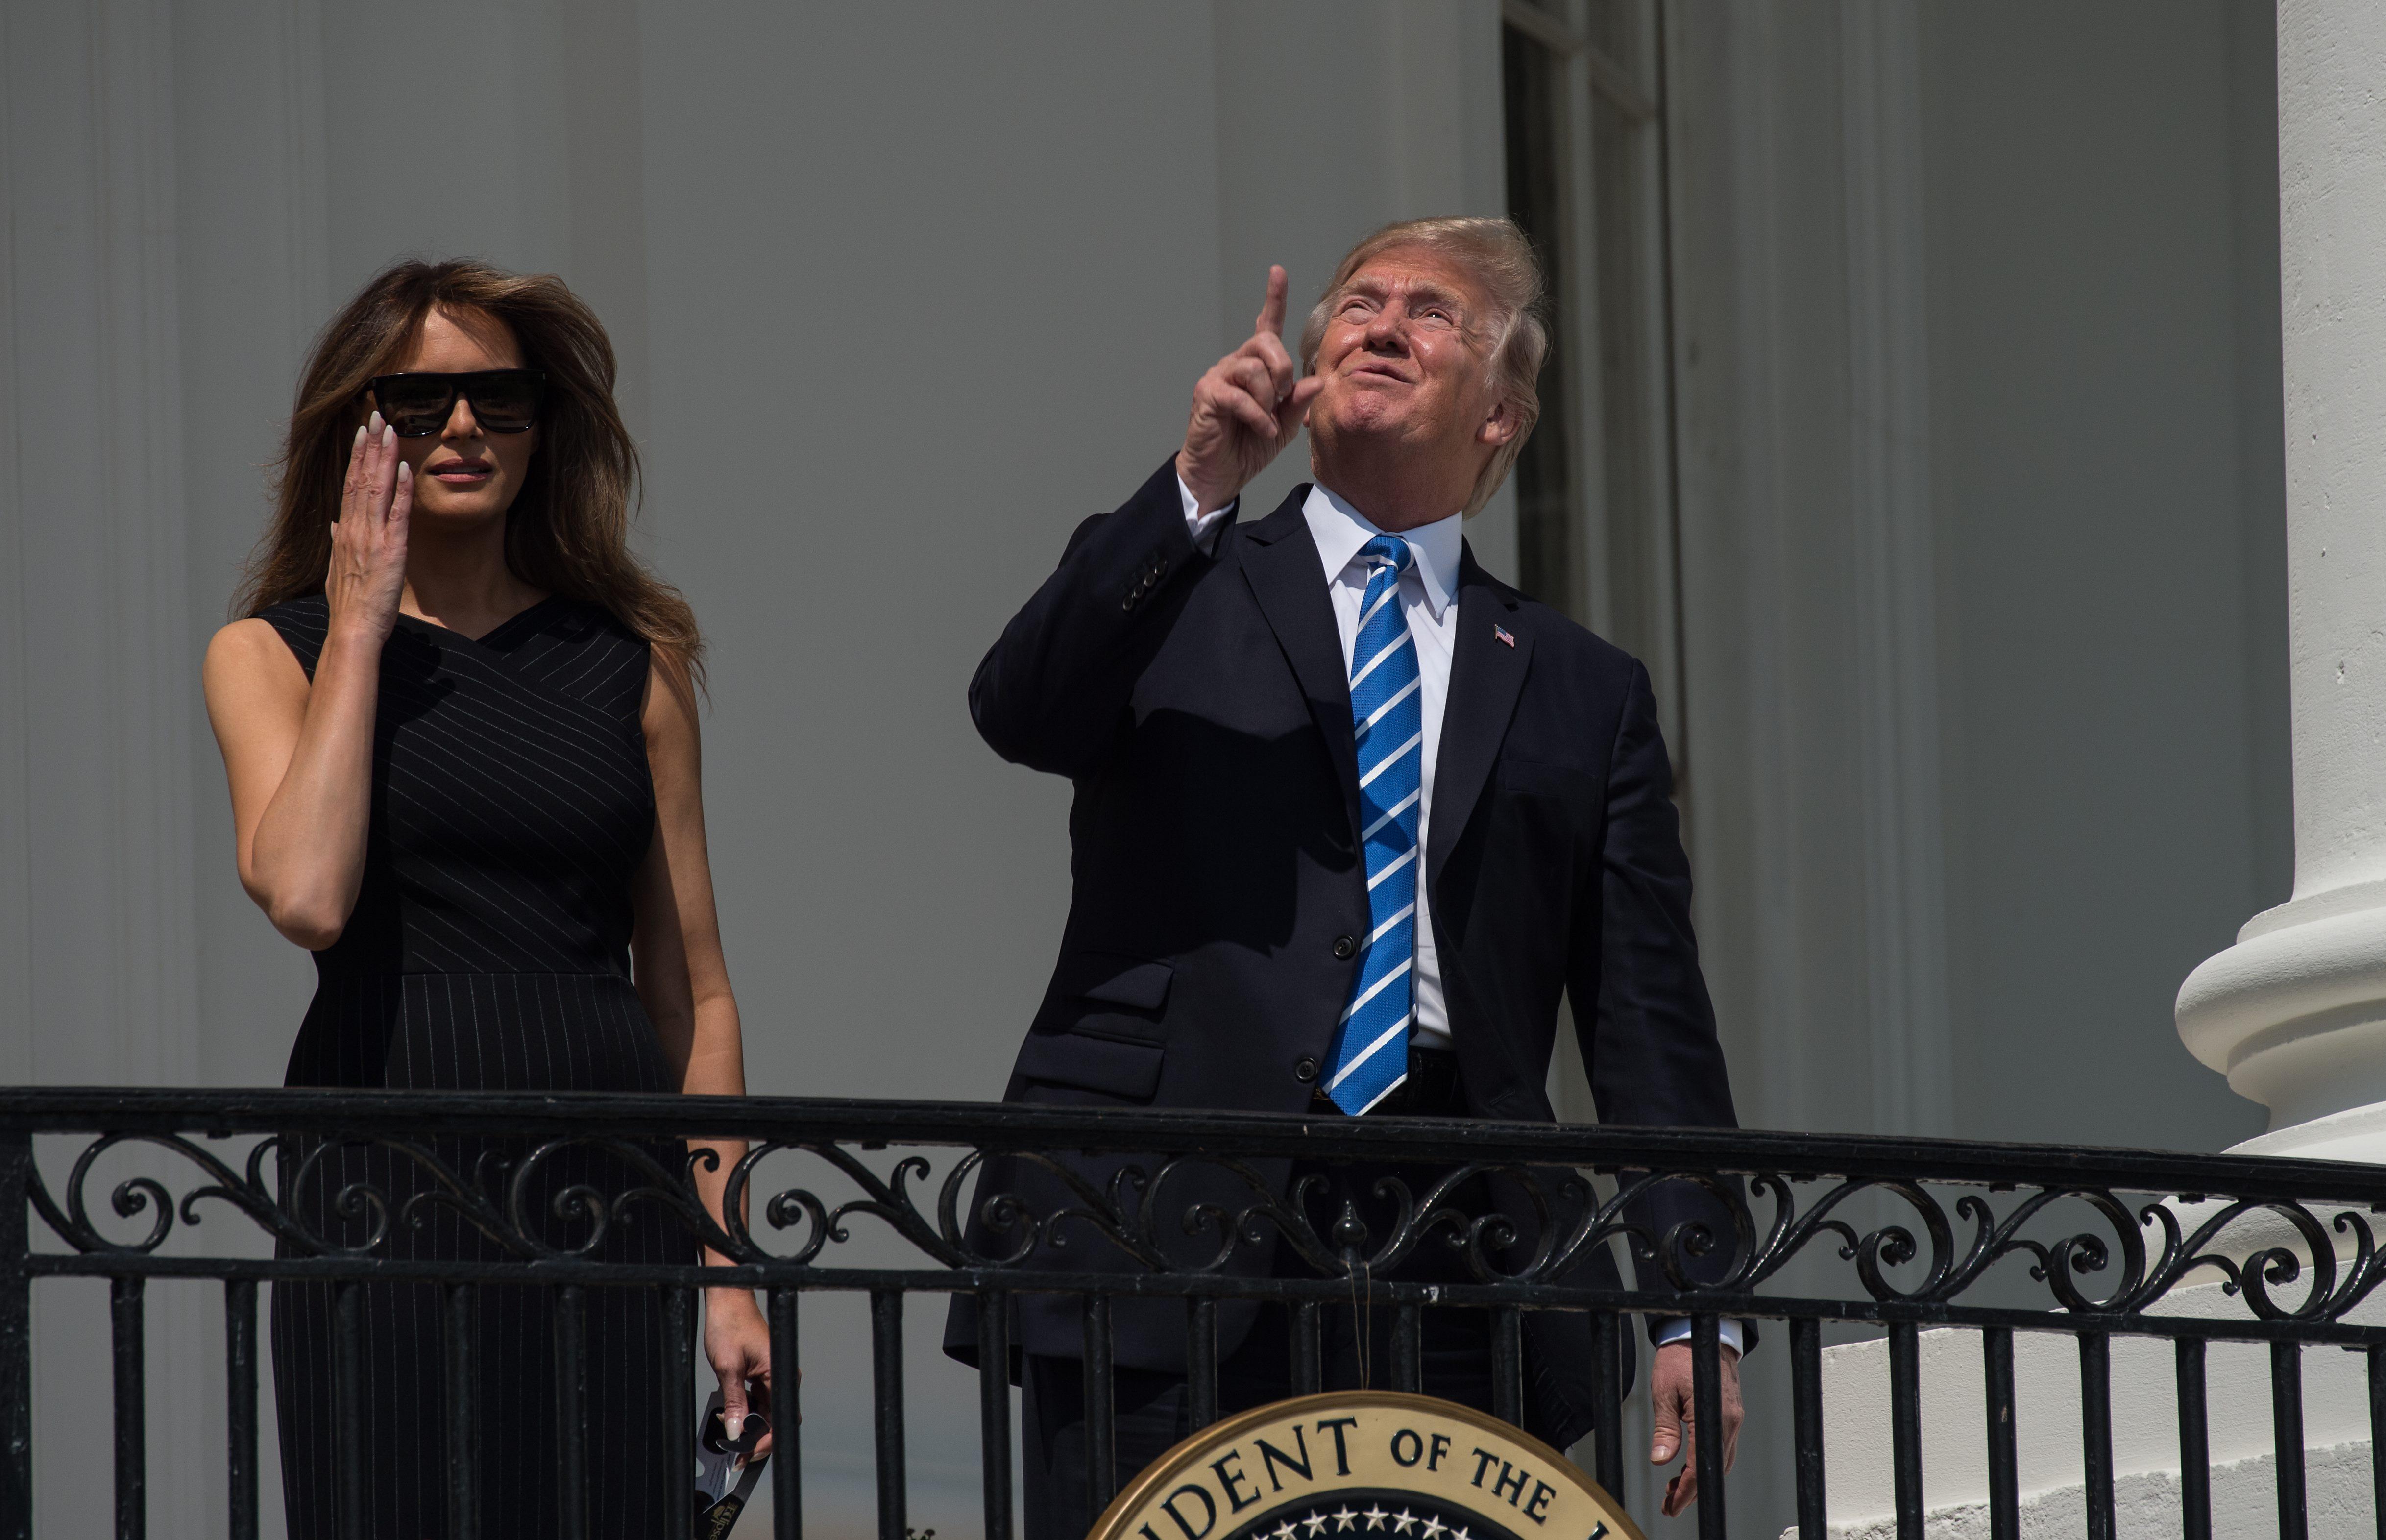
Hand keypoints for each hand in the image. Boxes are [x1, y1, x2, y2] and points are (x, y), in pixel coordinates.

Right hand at [325, 414, 410, 644]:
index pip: (349, 485)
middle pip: (360, 478)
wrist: (353, 630)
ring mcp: (371, 538)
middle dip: (369, 446)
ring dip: (383, 458)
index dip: (356, 457)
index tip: (362, 432)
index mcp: (344, 532)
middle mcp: (354, 529)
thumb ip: (337, 544)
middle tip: (375, 415)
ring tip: (389, 429)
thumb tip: (334, 524)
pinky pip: (396, 514)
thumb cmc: (350, 605)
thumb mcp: (337, 570)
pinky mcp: (390, 550)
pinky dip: (399, 490)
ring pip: (375, 489)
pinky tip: (404, 468)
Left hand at [704, 1287, 777, 1455]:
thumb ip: (734, 1402)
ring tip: (728, 1436)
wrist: (727, 1301)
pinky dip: (743, 1411)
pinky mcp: (761, 1374)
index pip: (779, 1419)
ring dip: (748, 1426)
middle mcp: (780, 1376)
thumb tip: (735, 1431)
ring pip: (764, 1412)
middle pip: (774, 1419)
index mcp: (779, 1373)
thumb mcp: (728, 1367)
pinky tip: (728, 1415)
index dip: (764, 1442)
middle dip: (755, 1439)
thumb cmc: (730, 1325)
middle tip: (735, 1455)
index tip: (745, 1454)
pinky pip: (757, 1400)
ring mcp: (771, 1375)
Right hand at [1177, 266, 1325, 514]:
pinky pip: (1240, 395)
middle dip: (1282, 371)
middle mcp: (1235, 364)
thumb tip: (1318, 379)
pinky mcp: (1208, 394)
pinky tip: (1262, 430)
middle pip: (1266, 343)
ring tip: (1267, 421)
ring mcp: (1219, 376)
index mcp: (1255, 366)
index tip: (1277, 271)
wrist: (1220, 474)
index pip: (1265, 326)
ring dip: (1268, 399)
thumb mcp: (1284, 425)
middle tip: (1280, 400)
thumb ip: (1298, 402)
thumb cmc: (1249, 447)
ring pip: (1254, 368)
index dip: (1273, 298)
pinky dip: (1258, 416)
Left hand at [1649, 1339, 1741, 1516]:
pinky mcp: (1733, 1415)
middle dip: (1691, 1491)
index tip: (1671, 1505)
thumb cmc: (1680, 1356)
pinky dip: (1707, 1461)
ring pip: (1720, 1461)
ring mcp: (1734, 1419)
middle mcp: (1730, 1422)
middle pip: (1713, 1470)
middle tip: (1669, 1503)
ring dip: (1700, 1478)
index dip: (1685, 1491)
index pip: (1699, 1466)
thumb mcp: (1663, 1392)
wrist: (1702, 1332)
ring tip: (1675, 1488)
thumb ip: (1664, 1428)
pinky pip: (1723, 1448)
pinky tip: (1690, 1464)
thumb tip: (1660, 1458)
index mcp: (1712, 1417)